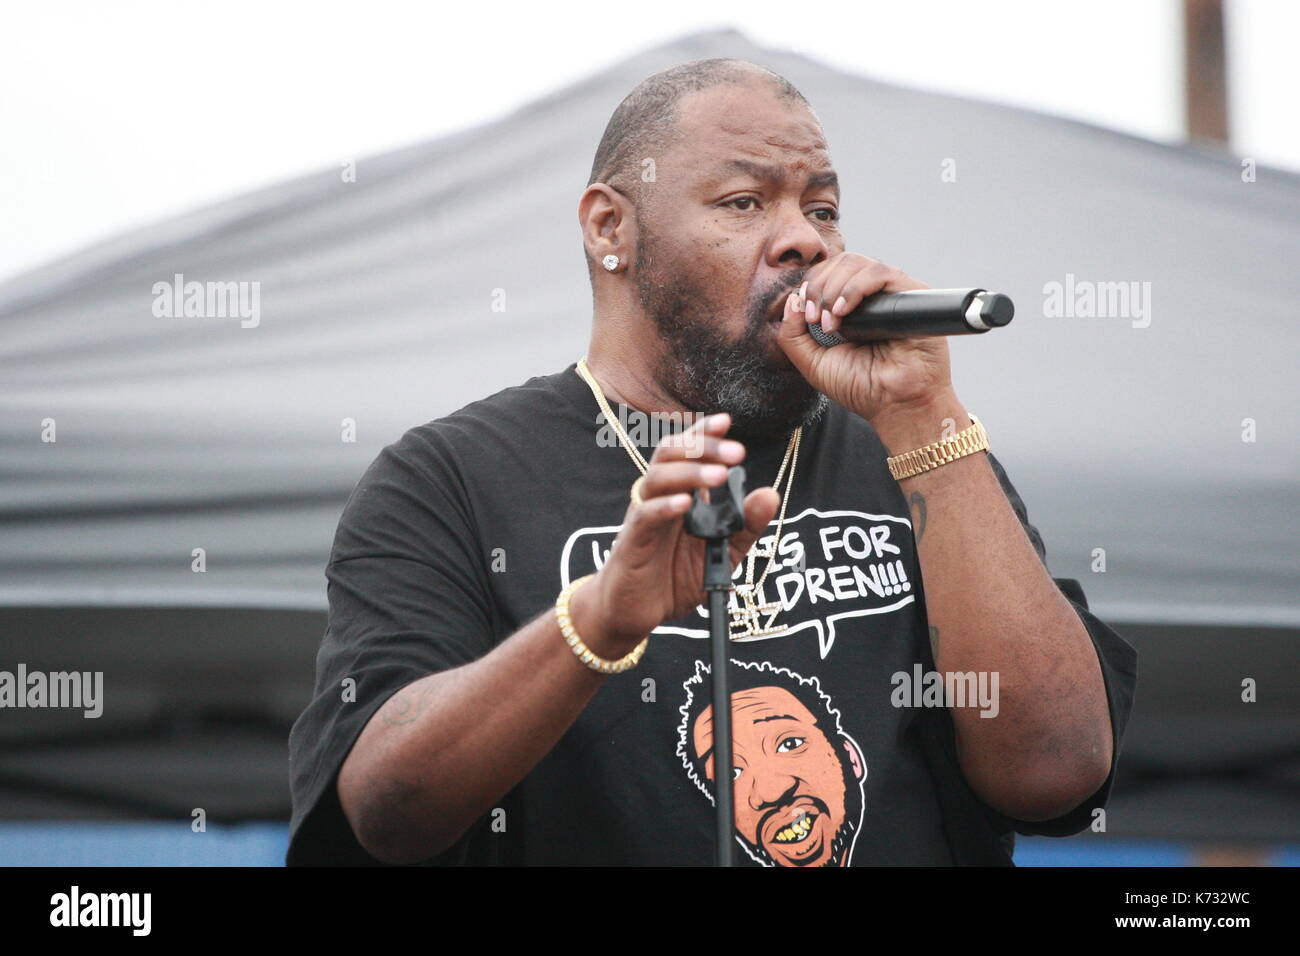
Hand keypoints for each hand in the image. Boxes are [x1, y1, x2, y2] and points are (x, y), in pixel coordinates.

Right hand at [569, 413, 779, 654]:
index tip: (727, 420)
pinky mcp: (632, 542)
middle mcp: (658, 497)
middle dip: (703, 447)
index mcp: (679, 494)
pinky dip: (665, 506)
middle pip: (671, 454)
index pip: (687, 451)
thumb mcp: (721, 553)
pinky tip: (685, 504)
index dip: (704, 433)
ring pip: (658, 478)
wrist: (631, 612)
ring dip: (690, 472)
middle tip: (737, 452)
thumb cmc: (671, 578)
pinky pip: (645, 516)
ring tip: (719, 476)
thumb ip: (745, 525)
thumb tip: (770, 494)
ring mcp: (643, 517)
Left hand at [775, 253, 956, 421]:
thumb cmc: (862, 387)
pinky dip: (855, 288)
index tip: (806, 317)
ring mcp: (892, 293)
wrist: (896, 405)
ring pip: (856, 263)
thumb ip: (792, 335)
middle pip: (839, 263)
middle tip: (816, 319)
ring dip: (833, 289)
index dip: (811, 287)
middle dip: (819, 287)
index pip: (827, 273)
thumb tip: (791, 300)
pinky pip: (881, 273)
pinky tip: (845, 312)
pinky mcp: (912, 295)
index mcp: (852, 306)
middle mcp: (873, 295)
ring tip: (831, 322)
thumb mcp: (813, 363)